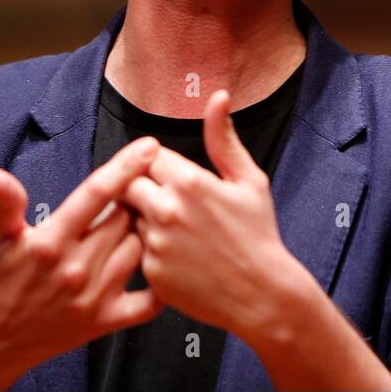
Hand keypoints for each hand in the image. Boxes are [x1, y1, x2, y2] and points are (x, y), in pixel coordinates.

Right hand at [0, 136, 166, 385]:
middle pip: (126, 217)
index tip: (149, 146)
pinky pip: (149, 302)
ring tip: (139, 223)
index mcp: (51, 241)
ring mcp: (94, 296)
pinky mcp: (106, 320)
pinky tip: (158, 265)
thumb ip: (3, 199)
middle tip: (134, 193)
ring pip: (140, 249)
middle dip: (133, 200)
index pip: (96, 193)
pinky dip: (159, 284)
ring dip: (144, 232)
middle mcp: (76, 268)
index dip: (126, 166)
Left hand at [124, 90, 303, 342]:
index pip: (148, 156)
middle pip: (128, 184)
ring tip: (176, 230)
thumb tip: (219, 97)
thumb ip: (224, 139)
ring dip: (143, 219)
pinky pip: (136, 250)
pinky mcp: (150, 272)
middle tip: (166, 201)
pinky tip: (177, 255)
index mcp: (189, 181)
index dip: (160, 165)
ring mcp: (155, 243)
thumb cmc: (258, 234)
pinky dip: (149, 250)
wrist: (262, 294)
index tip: (174, 178)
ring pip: (129, 217)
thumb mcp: (249, 181)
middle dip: (142, 189)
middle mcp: (166, 210)